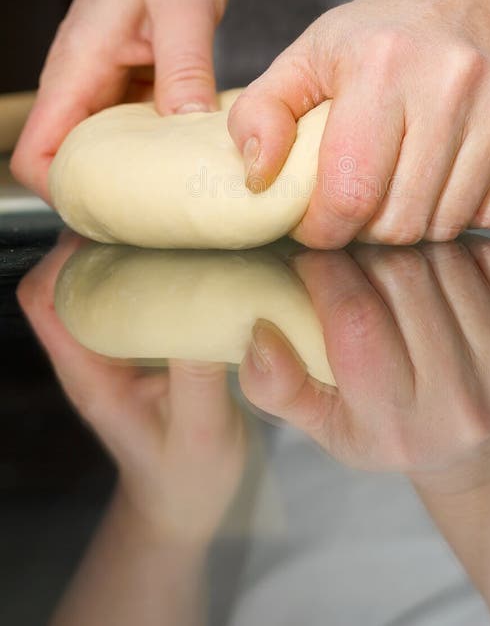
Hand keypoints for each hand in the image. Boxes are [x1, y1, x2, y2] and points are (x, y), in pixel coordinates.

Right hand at [11, 0, 229, 201]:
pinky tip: (189, 150)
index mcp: (76, 70)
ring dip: (134, 171)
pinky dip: (154, 144)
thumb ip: (185, 71)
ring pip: (103, 148)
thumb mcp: (184, 8)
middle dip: (104, 193)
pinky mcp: (126, 78)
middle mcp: (80, 82)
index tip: (108, 210)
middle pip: (68, 162)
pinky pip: (132, 126)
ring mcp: (102, 82)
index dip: (61, 191)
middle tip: (158, 212)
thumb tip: (189, 132)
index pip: (36, 154)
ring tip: (178, 189)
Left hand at [18, 235, 245, 544]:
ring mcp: (112, 346)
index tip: (117, 232)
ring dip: (126, 248)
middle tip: (155, 218)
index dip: (66, 257)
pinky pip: (129, 290)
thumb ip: (200, 375)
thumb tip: (214, 307)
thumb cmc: (186, 478)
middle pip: (65, 274)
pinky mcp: (136, 343)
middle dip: (99, 237)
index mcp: (89, 373)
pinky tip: (189, 259)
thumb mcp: (202, 431)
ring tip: (173, 230)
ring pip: (96, 277)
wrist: (181, 503)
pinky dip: (150, 267)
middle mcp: (91, 352)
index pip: (43, 298)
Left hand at [227, 0, 489, 247]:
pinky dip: (462, 210)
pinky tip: (443, 175)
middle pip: (400, 221)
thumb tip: (256, 175)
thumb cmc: (378, 33)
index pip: (349, 193)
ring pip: (447, 224)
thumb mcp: (305, 57)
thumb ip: (261, 112)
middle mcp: (452, 84)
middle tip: (358, 199)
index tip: (316, 221)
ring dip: (413, 221)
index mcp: (382, 67)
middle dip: (367, 228)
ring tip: (398, 183)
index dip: (323, 228)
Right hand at [239, 237, 489, 490]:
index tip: (312, 260)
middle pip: (401, 278)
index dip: (324, 272)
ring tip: (396, 265)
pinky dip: (461, 249)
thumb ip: (277, 385)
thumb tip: (258, 331)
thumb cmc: (394, 431)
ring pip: (445, 259)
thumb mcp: (325, 424)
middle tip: (354, 259)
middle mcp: (462, 403)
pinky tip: (444, 270)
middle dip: (365, 254)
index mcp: (398, 427)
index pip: (355, 320)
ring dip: (412, 248)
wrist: (485, 448)